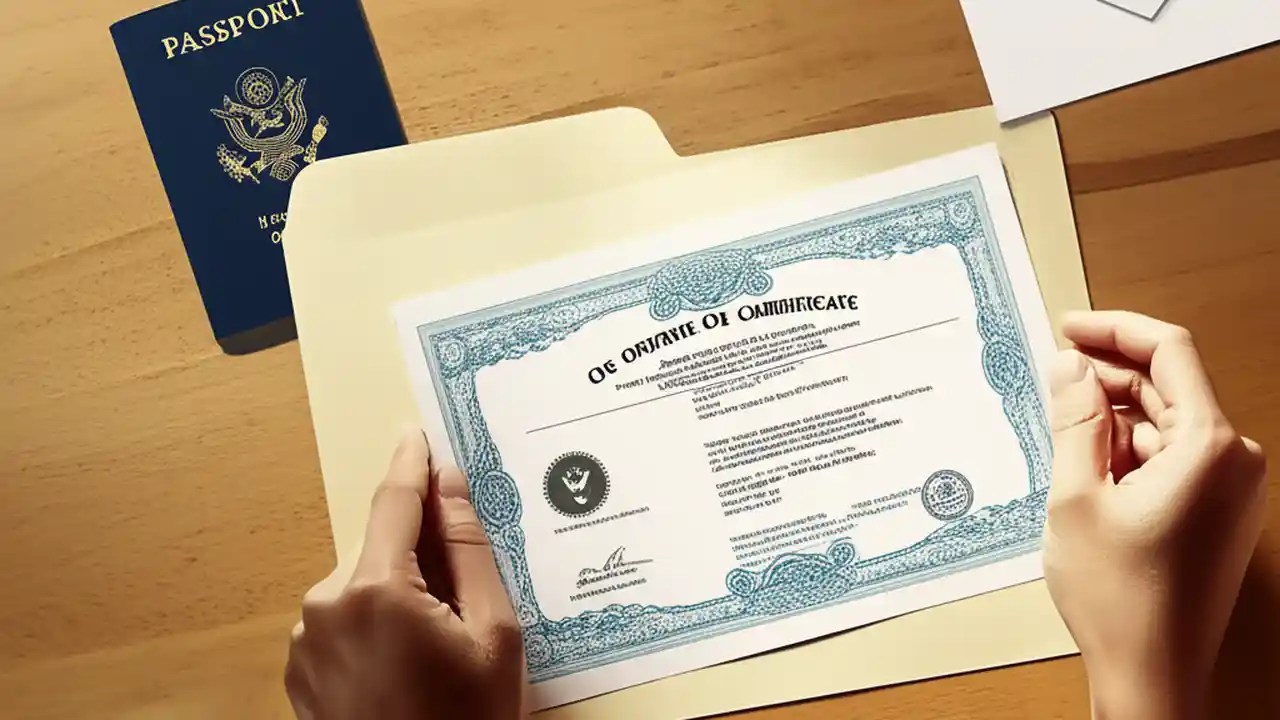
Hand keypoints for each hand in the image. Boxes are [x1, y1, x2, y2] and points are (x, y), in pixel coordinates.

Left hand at [286, 430, 525, 719]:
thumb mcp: (492, 635)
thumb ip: (468, 549)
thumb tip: (450, 484)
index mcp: (375, 591)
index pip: (395, 503)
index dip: (412, 465)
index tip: (417, 433)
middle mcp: (325, 607)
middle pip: (382, 549)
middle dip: (421, 555)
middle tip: (465, 597)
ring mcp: (305, 642)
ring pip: (363, 587)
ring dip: (398, 595)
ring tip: (438, 652)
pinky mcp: (299, 671)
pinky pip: (343, 622)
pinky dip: (375, 626)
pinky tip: (408, 667)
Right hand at [1043, 311, 1266, 719]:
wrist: (1152, 675)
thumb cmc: (1121, 599)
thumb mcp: (1077, 496)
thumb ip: (1073, 419)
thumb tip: (1068, 363)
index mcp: (1210, 447)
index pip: (1169, 351)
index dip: (1113, 330)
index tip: (1068, 326)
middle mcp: (1233, 461)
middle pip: (1167, 388)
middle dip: (1105, 381)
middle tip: (1049, 382)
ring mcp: (1229, 489)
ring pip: (1163, 425)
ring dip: (1111, 424)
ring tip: (1061, 448)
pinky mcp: (1217, 512)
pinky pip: (1171, 459)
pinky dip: (1127, 455)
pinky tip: (1086, 476)